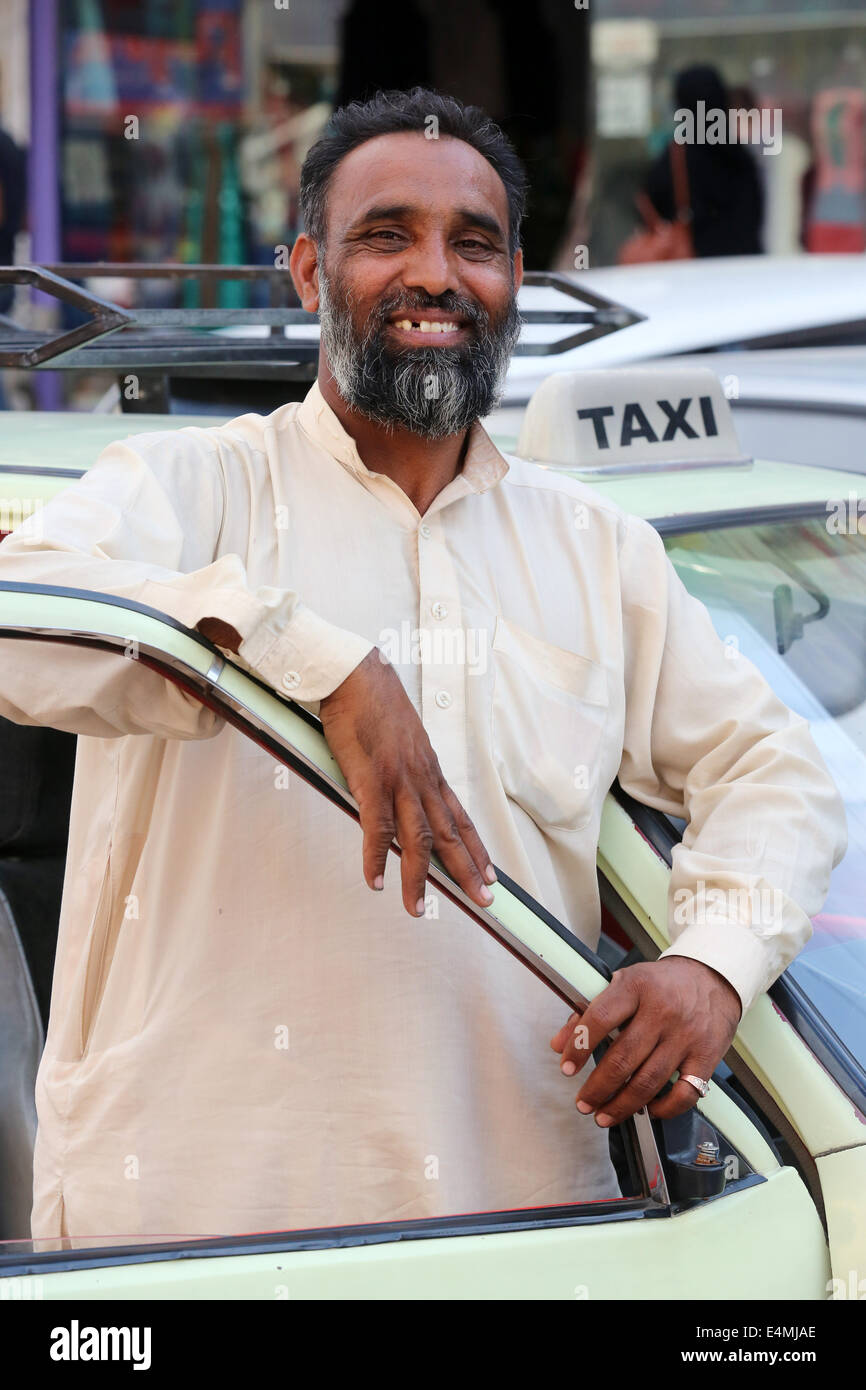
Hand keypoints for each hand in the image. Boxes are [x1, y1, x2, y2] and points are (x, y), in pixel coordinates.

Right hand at [319, 648, 496, 917]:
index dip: (477, 848)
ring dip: (419, 878)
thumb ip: (403, 767)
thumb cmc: (373, 702)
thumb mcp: (400, 739)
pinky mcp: (371, 780)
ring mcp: (398, 780)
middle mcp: (422, 779)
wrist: (356, 674)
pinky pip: (376, 828)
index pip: (460, 817)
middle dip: (467, 871)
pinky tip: (376, 883)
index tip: (490, 874)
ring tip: (418, 910)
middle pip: (450, 834)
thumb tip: (397, 788)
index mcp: (429, 770)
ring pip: (417, 839)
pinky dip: (376, 858)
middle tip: (484, 902)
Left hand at [550, 957, 741, 1126]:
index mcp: (636, 987)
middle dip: (597, 1088)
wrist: (712, 977)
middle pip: (623, 1059)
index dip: (579, 1047)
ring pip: (649, 1081)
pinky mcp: (707, 1055)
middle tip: (583, 1104)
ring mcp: (686, 1035)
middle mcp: (662, 1011)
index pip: (600, 1018)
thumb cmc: (662, 984)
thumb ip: (588, 1012)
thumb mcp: (623, 984)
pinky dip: (664, 1109)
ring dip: (622, 1106)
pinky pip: (684, 1093)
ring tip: (604, 1116)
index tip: (567, 1067)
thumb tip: (559, 1044)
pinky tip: (648, 1111)